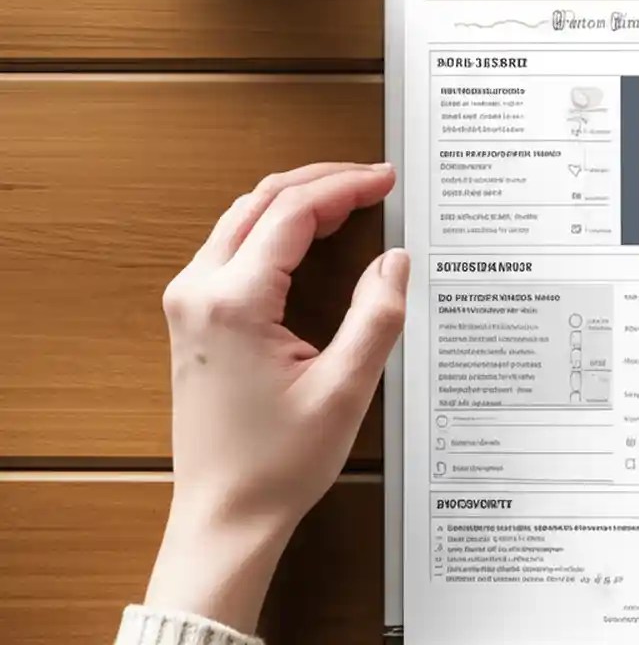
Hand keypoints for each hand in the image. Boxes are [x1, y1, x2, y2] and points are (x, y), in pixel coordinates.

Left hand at [143, 162, 407, 633]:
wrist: (225, 513)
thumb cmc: (277, 464)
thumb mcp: (345, 390)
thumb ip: (376, 316)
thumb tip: (395, 261)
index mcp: (234, 302)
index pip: (293, 213)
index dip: (345, 187)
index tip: (385, 180)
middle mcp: (199, 291)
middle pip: (261, 202)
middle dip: (320, 181)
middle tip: (372, 179)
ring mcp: (188, 302)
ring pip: (243, 218)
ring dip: (296, 199)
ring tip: (350, 198)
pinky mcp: (192, 317)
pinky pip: (232, 246)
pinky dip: (275, 226)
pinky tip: (310, 234)